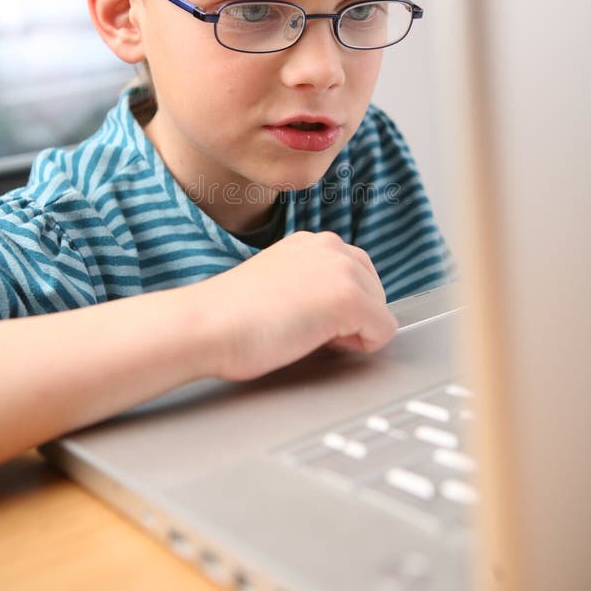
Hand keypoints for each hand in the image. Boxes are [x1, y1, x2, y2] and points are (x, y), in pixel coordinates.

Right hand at [198, 231, 397, 380]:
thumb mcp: (279, 283)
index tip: (305, 315)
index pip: (357, 274)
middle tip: (305, 328)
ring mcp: (343, 270)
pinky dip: (360, 347)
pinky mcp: (350, 298)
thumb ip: (311, 284)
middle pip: (375, 292)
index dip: (338, 306)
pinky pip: (383, 332)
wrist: (206, 325)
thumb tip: (337, 310)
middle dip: (351, 318)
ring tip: (307, 332)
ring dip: (353, 331)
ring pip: (380, 312)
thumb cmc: (230, 317)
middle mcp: (331, 246)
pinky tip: (318, 342)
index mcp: (312, 242)